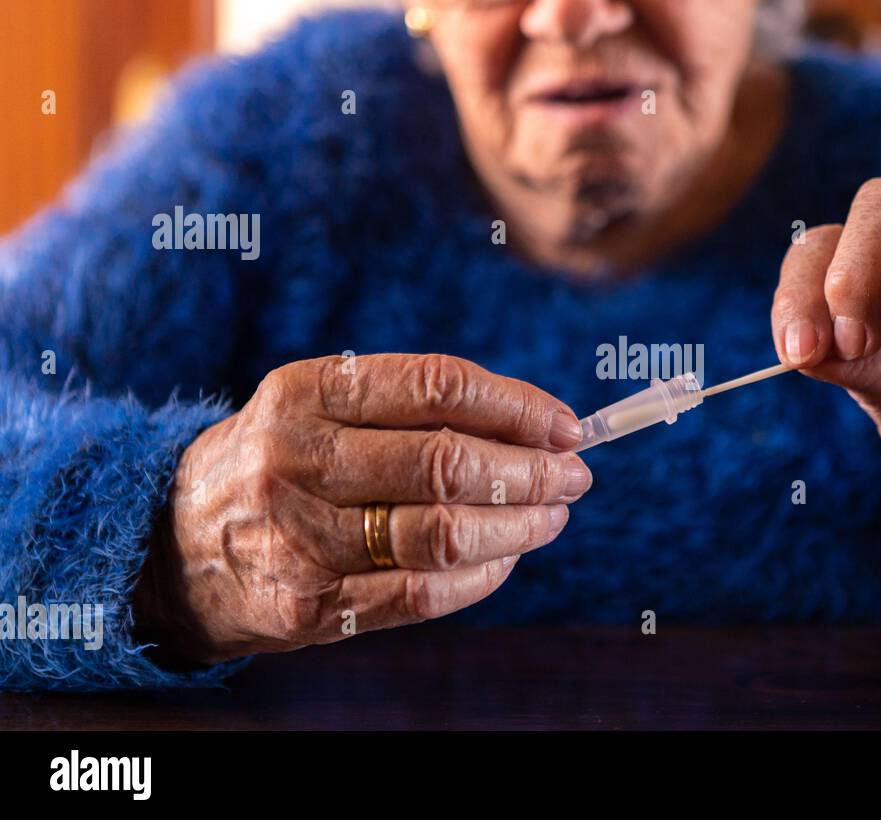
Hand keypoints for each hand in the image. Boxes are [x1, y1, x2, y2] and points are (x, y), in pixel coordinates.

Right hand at [133, 354, 591, 664]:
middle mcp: (297, 459)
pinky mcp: (308, 607)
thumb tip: (535, 427)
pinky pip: (421, 593)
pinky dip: (482, 578)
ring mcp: (299, 538)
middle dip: (532, 472)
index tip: (568, 426)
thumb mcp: (317, 408)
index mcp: (305, 392)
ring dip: (518, 527)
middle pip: (448, 462)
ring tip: (550, 517)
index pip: (438, 386)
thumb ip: (411, 408)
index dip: (518, 407)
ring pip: (444, 533)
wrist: (169, 546)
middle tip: (574, 477)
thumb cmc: (275, 463)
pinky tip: (505, 560)